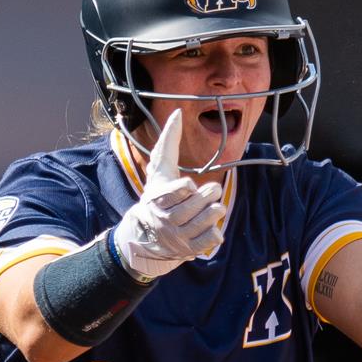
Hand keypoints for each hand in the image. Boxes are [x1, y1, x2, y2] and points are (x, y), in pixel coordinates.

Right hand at [112, 112, 226, 279]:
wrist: (146, 236)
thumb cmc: (156, 195)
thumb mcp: (159, 170)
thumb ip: (168, 141)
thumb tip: (176, 112)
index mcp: (157, 199)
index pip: (179, 190)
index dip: (187, 186)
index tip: (188, 185)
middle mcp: (166, 219)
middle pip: (196, 205)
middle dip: (209, 194)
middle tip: (212, 190)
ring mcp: (177, 236)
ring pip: (206, 220)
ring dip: (214, 211)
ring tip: (215, 206)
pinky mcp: (188, 249)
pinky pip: (209, 240)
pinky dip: (214, 232)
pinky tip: (212, 226)